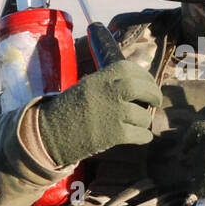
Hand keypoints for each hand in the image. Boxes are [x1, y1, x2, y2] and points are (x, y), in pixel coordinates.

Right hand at [36, 61, 161, 167]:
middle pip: (142, 88)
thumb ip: (108, 83)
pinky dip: (144, 136)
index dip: (144, 76)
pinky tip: (140, 136)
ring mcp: (112, 113)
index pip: (130, 68)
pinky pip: (140, 134)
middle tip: (155, 101)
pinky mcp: (113, 134)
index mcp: (100, 78)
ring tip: (139, 123)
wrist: (49, 133)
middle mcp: (108, 92)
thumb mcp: (87, 88)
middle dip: (153, 94)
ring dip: (145, 120)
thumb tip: (137, 84)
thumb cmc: (69, 111)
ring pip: (143, 115)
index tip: (148, 83)